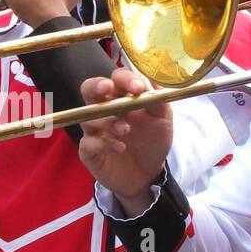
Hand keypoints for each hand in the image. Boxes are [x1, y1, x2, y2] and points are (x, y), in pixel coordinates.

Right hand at [77, 68, 171, 216]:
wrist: (149, 174)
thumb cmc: (152, 142)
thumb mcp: (162, 119)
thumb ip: (157, 99)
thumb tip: (155, 77)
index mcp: (122, 97)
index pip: (116, 78)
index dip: (124, 79)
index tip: (137, 88)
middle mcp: (104, 110)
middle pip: (89, 89)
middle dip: (96, 86)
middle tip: (108, 88)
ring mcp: (94, 130)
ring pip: (89, 117)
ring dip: (108, 121)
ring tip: (125, 130)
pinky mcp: (89, 150)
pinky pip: (88, 142)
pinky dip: (104, 144)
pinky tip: (120, 148)